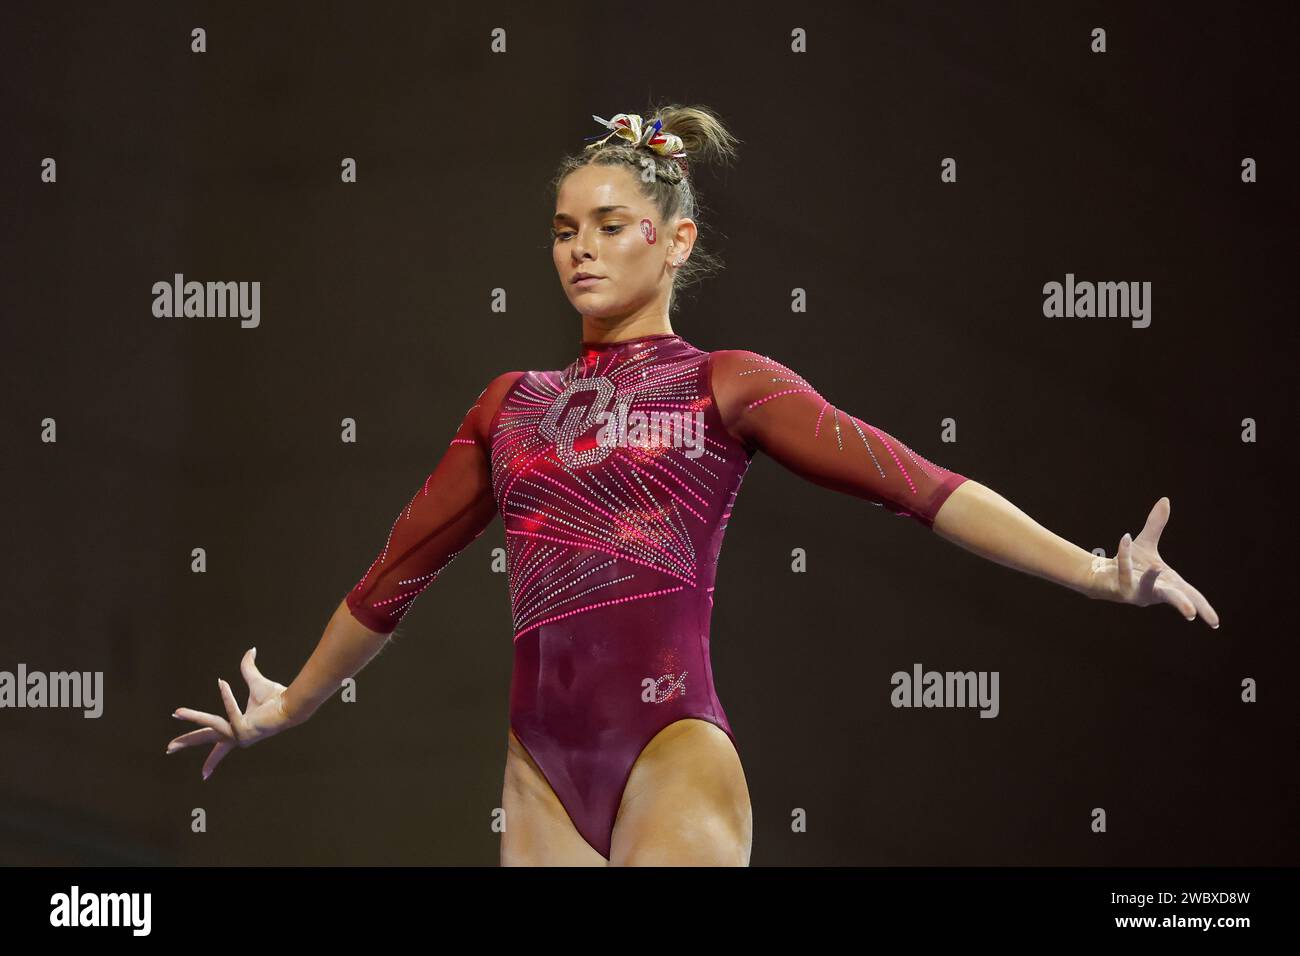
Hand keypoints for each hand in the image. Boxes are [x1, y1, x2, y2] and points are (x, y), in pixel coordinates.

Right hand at [166, 647, 299, 778]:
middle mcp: (239, 737)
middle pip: (208, 740)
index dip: (212, 759)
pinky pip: (230, 710)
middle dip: (186, 743)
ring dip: (193, 717)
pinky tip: (222, 683)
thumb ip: (248, 668)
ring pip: (211, 725)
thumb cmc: (277, 696)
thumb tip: (251, 649)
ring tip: (176, 711)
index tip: (204, 774)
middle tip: (168, 749)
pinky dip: (226, 697)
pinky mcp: (243, 730)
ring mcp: (241, 736)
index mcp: (239, 730)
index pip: (221, 746)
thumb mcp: (255, 682)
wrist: (291, 702)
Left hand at [1090, 497, 1219, 627]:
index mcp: (1168, 584)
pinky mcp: (1117, 588)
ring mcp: (1135, 592)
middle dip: (1182, 605)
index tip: (1215, 622)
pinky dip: (1124, 552)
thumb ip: (1156, 525)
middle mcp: (1153, 592)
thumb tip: (1165, 500)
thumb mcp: (1146, 544)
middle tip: (1192, 614)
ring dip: (1151, 578)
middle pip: (1172, 598)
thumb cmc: (1130, 564)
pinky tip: (1125, 537)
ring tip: (1157, 566)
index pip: (1189, 596)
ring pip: (1144, 587)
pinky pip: (1123, 568)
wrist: (1099, 572)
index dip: (1203, 608)